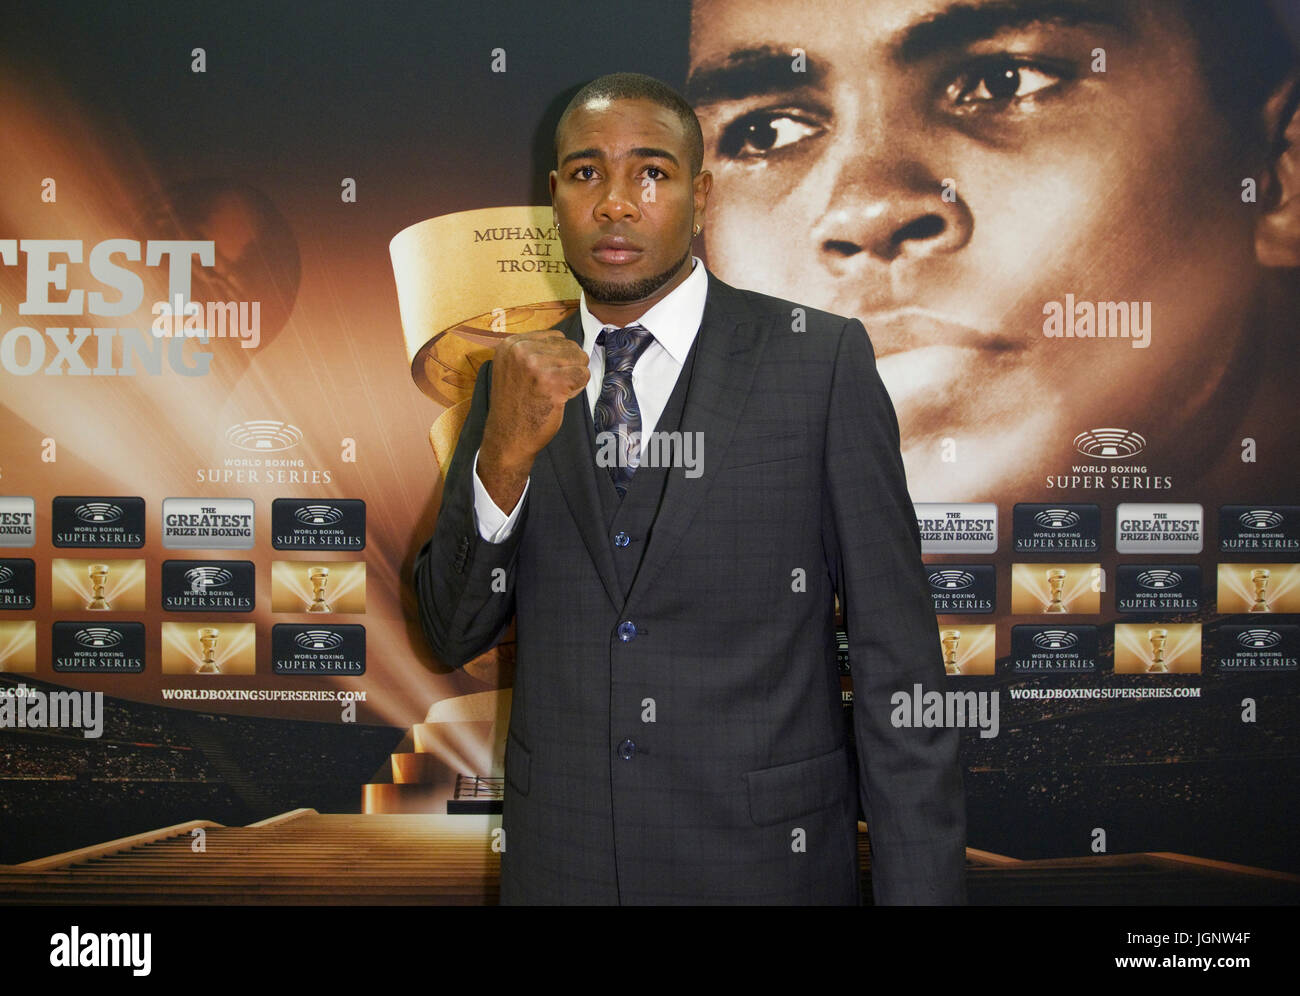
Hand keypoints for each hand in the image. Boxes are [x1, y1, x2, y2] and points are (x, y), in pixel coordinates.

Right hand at [478, 329, 589, 508]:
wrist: (508, 437)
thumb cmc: (517, 405)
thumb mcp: (516, 368)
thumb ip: (535, 351)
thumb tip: (571, 344)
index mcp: (511, 344)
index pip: (556, 337)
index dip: (559, 358)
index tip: (543, 377)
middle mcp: (521, 350)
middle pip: (570, 346)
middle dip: (568, 367)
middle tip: (550, 387)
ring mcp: (536, 365)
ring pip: (579, 359)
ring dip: (573, 377)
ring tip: (554, 392)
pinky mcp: (552, 382)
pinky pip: (583, 375)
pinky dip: (577, 388)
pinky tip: (560, 398)